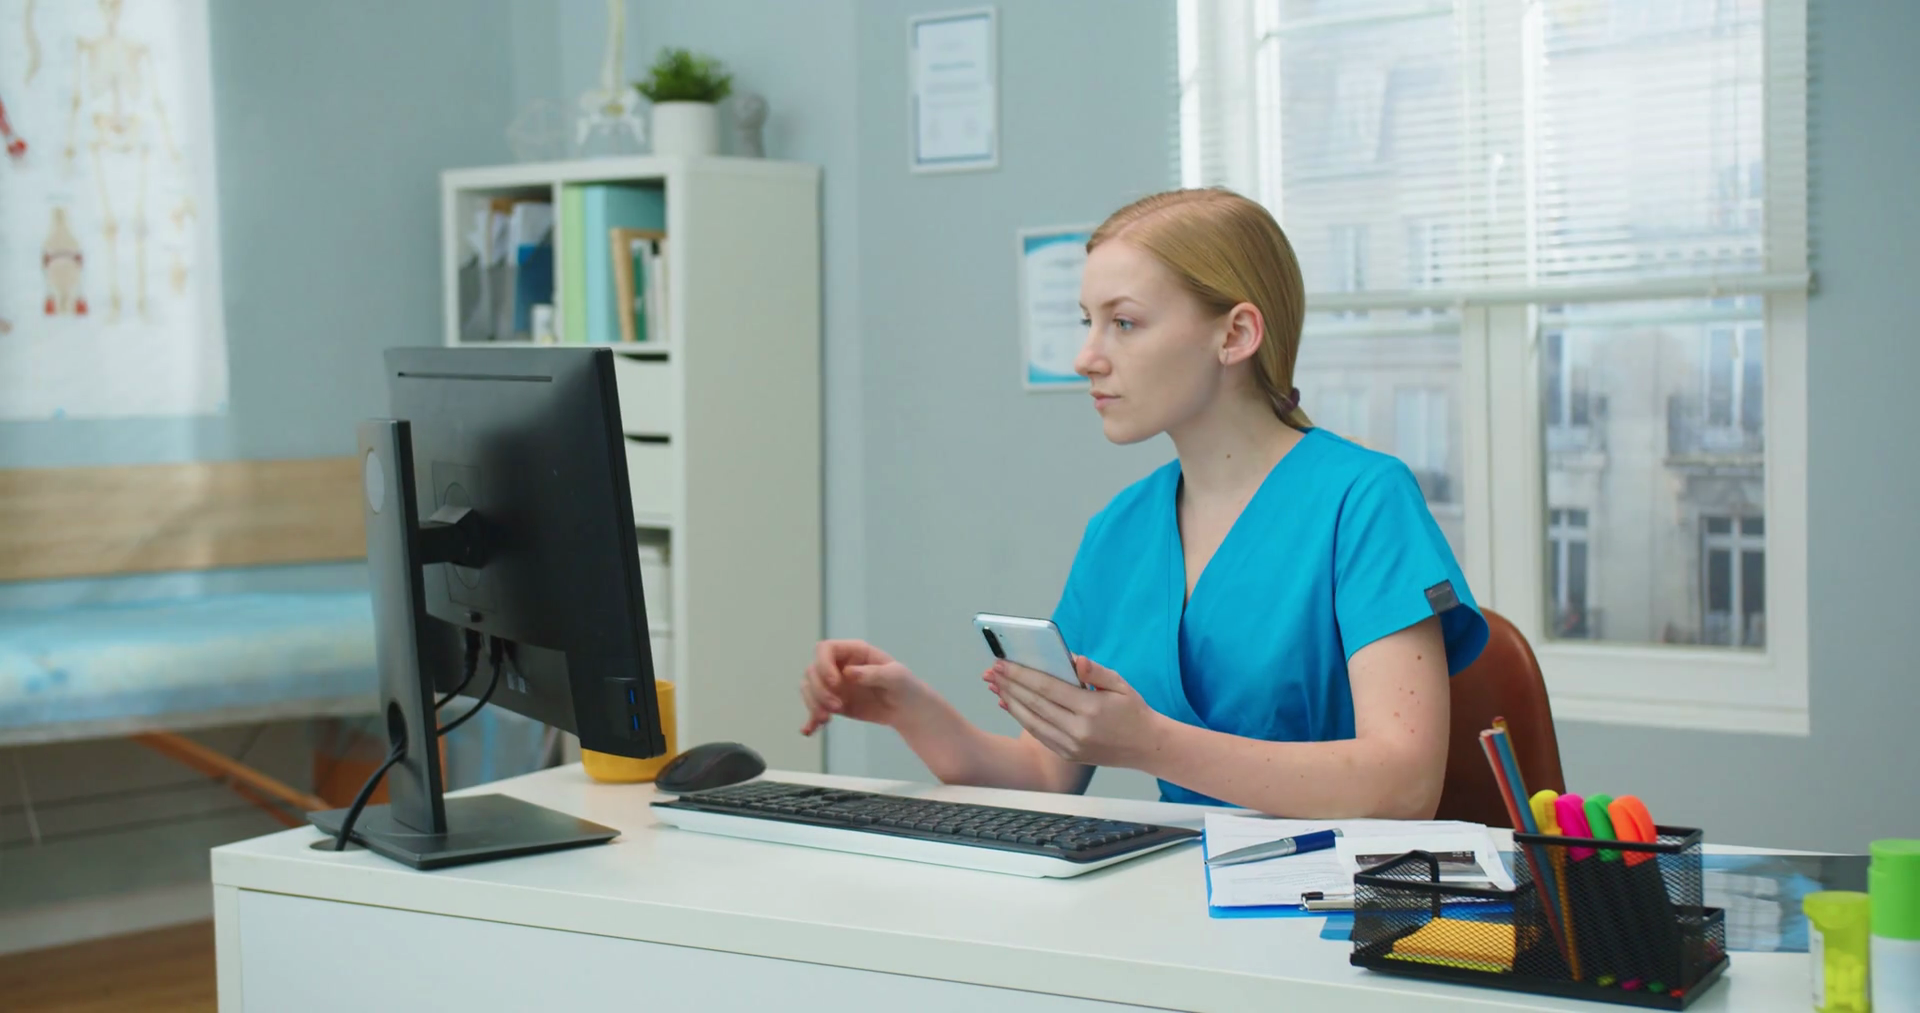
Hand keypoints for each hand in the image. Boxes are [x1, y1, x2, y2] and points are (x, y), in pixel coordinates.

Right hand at [800, 639, 926, 735]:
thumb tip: (848, 672)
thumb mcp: (896, 676)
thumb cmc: (905, 686)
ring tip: (827, 719)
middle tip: (838, 707)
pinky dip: (810, 720)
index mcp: (854, 652)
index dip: (823, 664)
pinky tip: (809, 731)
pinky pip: (815, 709)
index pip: (825, 649)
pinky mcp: (833, 704)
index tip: (835, 683)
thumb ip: (873, 673)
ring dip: (813, 704)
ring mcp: (834, 685)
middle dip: (819, 690)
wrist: (907, 710)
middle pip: (812, 671)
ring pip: (809, 689)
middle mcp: (839, 665)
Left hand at [985, 656, 1164, 767]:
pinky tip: (1008, 704)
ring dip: (1009, 702)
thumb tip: (1074, 659)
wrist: (1147, 747)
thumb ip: (1095, 671)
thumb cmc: (1133, 711)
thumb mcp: (1120, 684)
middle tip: (991, 671)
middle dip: (1009, 685)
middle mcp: (1078, 730)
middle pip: (1034, 703)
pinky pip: (1038, 734)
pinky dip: (1021, 718)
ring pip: (1031, 721)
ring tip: (994, 686)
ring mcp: (1071, 745)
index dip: (1021, 674)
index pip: (1047, 687)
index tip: (1003, 663)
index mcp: (1091, 709)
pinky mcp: (1067, 754)